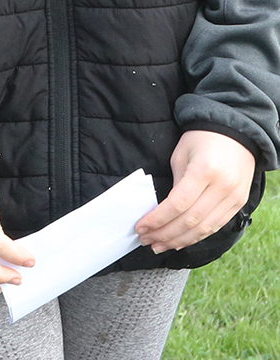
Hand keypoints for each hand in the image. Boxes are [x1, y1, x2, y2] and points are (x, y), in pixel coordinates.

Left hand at [136, 130, 254, 253]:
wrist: (235, 133)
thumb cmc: (200, 139)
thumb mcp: (181, 155)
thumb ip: (175, 183)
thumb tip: (163, 211)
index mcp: (204, 172)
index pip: (178, 204)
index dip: (158, 219)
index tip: (141, 227)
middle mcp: (222, 188)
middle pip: (191, 221)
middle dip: (165, 234)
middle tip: (146, 240)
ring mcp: (234, 198)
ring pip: (205, 229)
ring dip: (180, 241)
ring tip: (160, 246)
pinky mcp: (239, 204)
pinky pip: (216, 226)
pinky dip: (197, 236)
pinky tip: (181, 241)